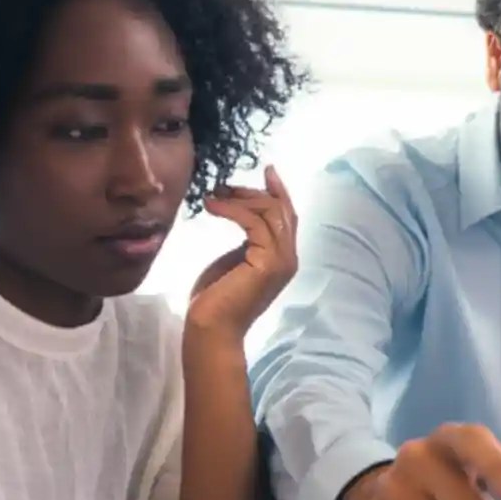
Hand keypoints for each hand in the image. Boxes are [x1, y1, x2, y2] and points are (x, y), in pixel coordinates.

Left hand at [187, 165, 297, 340]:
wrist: (211, 328)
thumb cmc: (216, 300)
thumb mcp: (235, 261)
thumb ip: (248, 242)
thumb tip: (246, 217)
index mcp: (284, 258)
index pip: (288, 217)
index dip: (279, 192)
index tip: (268, 171)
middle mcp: (289, 258)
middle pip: (281, 210)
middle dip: (254, 192)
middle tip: (225, 185)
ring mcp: (282, 261)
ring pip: (270, 213)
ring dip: (240, 199)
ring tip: (214, 196)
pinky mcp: (268, 263)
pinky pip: (254, 223)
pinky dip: (232, 210)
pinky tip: (213, 207)